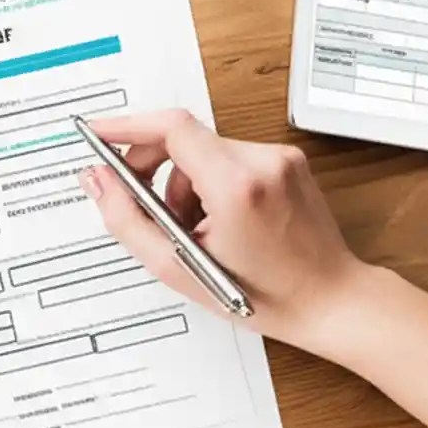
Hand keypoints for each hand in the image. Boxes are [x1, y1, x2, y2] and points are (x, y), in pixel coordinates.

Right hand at [79, 110, 367, 349]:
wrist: (330, 301)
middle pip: (184, 138)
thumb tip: (97, 180)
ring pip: (205, 151)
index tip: (99, 134)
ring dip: (186, 183)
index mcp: (236, 186)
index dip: (127, 127)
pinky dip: (213, 184)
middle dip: (155, 168)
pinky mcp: (289, 160)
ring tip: (195, 230)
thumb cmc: (263, 296)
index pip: (171, 128)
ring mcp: (280, 158)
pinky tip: (222, 222)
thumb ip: (127, 220)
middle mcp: (262, 161)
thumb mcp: (179, 268)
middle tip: (147, 208)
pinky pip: (231, 158)